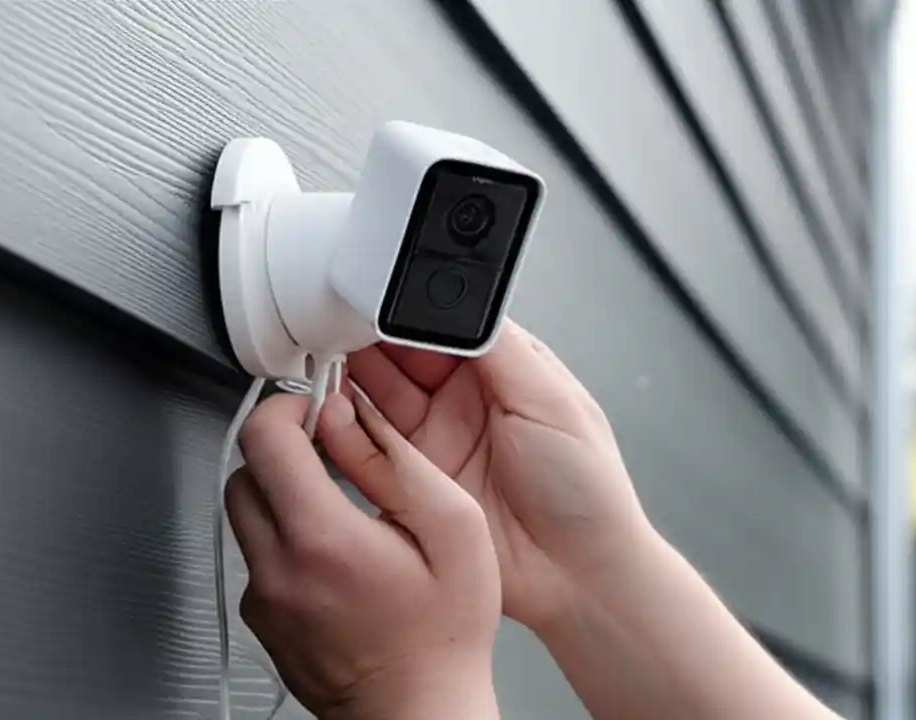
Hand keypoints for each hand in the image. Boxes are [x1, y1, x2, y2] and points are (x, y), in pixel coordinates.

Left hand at [226, 392, 501, 719]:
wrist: (419, 712)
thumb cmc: (444, 636)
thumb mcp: (454, 528)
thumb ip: (397, 460)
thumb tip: (351, 416)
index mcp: (322, 539)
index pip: (263, 440)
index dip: (286, 408)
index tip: (313, 409)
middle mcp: (279, 569)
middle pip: (244, 473)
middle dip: (283, 452)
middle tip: (328, 455)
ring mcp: (264, 600)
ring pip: (245, 515)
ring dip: (282, 496)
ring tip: (338, 510)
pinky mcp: (262, 620)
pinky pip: (258, 557)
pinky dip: (286, 542)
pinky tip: (336, 558)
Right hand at [344, 321, 651, 633]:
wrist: (576, 577)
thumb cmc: (587, 492)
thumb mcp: (552, 401)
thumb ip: (499, 348)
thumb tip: (455, 302)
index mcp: (505, 368)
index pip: (444, 323)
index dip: (410, 309)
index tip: (378, 297)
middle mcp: (465, 398)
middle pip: (403, 352)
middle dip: (369, 335)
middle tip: (340, 322)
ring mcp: (436, 437)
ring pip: (379, 392)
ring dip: (352, 373)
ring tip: (329, 357)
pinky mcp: (412, 478)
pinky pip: (368, 441)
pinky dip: (345, 422)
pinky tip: (333, 405)